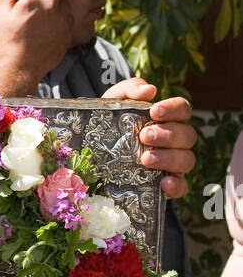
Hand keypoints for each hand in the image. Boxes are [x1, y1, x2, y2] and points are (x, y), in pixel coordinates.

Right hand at [0, 0, 73, 95]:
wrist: (22, 68)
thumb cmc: (9, 44)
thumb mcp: (2, 20)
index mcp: (30, 0)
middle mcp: (48, 6)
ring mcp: (61, 19)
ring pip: (65, 0)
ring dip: (58, 1)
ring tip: (48, 11)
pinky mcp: (68, 31)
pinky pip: (69, 17)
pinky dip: (62, 17)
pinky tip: (53, 25)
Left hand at [103, 78, 195, 198]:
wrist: (90, 153)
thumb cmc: (108, 123)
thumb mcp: (113, 103)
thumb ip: (129, 90)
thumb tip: (149, 90)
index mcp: (168, 119)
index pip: (183, 110)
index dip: (174, 109)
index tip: (154, 111)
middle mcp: (175, 141)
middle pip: (187, 136)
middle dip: (168, 135)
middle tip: (144, 136)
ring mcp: (172, 164)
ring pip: (187, 160)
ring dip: (169, 158)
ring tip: (145, 159)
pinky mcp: (165, 186)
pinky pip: (181, 187)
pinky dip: (176, 185)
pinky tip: (163, 183)